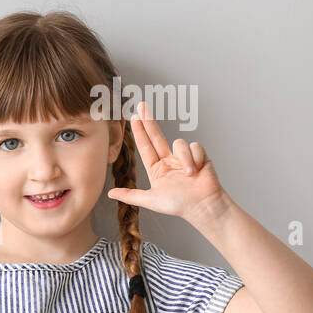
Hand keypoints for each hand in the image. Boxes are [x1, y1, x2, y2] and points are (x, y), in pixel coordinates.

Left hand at [106, 101, 227, 222]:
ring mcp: (183, 157)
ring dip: (184, 157)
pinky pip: (195, 147)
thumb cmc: (178, 205)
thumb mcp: (150, 200)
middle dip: (149, 121)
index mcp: (156, 168)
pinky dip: (195, 159)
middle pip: (157, 136)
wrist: (202, 207)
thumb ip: (130, 195)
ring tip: (189, 174)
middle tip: (142, 106)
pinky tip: (197, 171)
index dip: (139, 132)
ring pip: (179, 143)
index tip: (133, 118)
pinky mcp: (199, 156)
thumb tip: (109, 193)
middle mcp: (168, 160)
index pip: (145, 146)